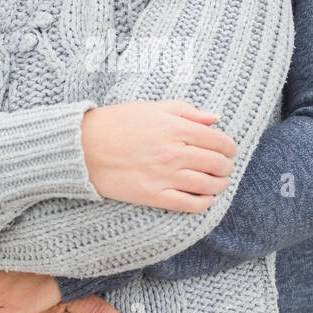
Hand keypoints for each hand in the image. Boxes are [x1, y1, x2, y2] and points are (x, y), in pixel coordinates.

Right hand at [81, 99, 236, 210]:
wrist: (82, 147)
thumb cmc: (116, 123)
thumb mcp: (151, 107)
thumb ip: (185, 111)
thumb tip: (214, 119)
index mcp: (175, 128)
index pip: (218, 141)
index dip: (229, 147)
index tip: (229, 150)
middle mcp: (173, 152)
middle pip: (217, 164)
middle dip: (226, 167)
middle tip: (224, 167)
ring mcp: (164, 176)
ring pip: (207, 185)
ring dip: (219, 185)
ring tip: (218, 183)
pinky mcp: (153, 196)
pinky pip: (188, 204)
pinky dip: (203, 204)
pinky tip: (205, 199)